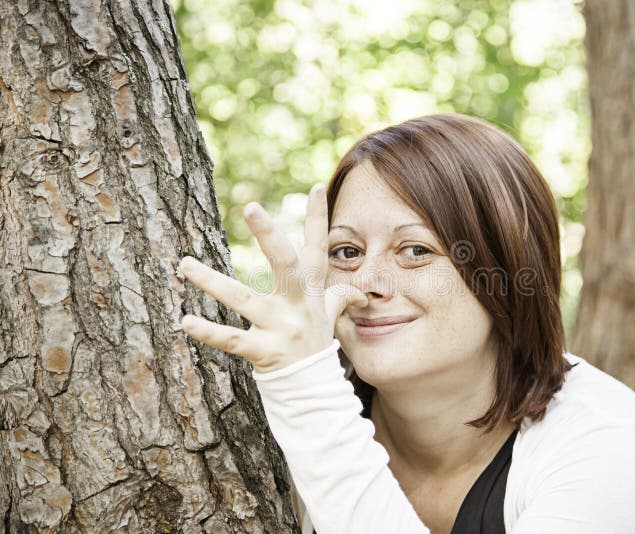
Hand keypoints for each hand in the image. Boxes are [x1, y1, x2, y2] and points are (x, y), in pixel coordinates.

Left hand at [178, 184, 367, 372]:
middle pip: (284, 263)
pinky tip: (185, 322)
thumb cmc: (316, 345)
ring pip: (243, 299)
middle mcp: (296, 305)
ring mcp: (279, 327)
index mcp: (311, 291)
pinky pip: (231, 340)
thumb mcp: (330, 317)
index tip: (317, 187)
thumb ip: (340, 299)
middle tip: (251, 206)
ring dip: (212, 282)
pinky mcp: (262, 350)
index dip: (318, 218)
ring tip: (184, 264)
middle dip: (269, 235)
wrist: (313, 388)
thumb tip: (360, 294)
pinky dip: (208, 332)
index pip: (318, 249)